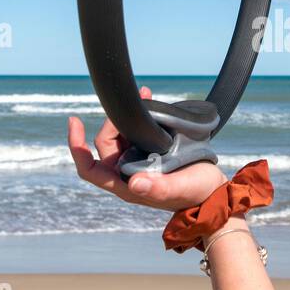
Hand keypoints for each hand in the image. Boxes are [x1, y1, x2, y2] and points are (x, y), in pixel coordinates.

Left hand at [67, 85, 229, 211]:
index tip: (74, 121)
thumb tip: (134, 183)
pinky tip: (151, 103)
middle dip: (113, 122)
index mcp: (127, 185)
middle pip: (105, 145)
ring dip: (126, 116)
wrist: (214, 192)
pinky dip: (139, 117)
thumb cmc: (197, 194)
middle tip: (136, 103)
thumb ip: (158, 188)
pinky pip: (136, 132)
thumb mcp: (180, 189)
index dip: (77, 147)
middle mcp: (127, 173)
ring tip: (146, 94)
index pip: (90, 169)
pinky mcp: (151, 153)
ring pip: (120, 136)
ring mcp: (138, 163)